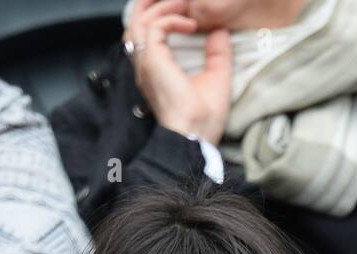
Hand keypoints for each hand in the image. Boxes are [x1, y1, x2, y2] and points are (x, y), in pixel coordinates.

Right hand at [125, 0, 231, 142]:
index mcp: (155, 69)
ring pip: (141, 18)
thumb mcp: (216, 78)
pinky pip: (155, 26)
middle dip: (151, 3)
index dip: (159, 15)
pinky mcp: (152, 61)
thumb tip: (221, 30)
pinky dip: (172, 19)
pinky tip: (191, 25)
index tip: (184, 10)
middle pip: (135, 20)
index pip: (145, 33)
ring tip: (184, 3)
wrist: (196, 137)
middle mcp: (145, 64)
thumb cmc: (204, 118)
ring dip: (162, 6)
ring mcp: (145, 62)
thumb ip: (217, 54)